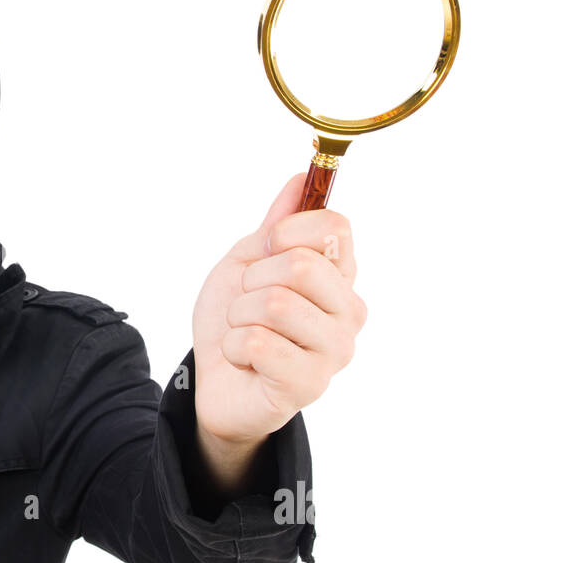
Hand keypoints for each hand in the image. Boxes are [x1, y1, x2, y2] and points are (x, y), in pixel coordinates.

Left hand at [192, 172, 367, 449]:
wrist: (214, 379)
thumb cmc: (236, 321)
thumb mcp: (246, 262)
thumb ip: (276, 225)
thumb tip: (301, 178)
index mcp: (339, 277)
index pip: (336, 228)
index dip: (287, 231)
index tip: (265, 249)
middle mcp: (349, 312)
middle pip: (301, 265)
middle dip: (252, 280)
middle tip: (248, 304)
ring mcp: (335, 351)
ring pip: (276, 304)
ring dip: (240, 316)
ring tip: (245, 332)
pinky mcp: (310, 384)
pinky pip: (258, 342)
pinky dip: (234, 346)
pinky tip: (245, 360)